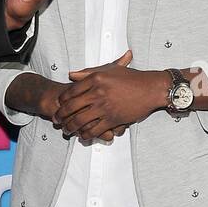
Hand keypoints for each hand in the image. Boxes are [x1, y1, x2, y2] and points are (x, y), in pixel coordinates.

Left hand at [53, 51, 167, 141]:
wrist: (151, 89)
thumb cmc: (132, 78)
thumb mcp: (110, 70)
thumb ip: (88, 72)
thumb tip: (70, 75)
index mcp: (96, 79)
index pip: (71, 91)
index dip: (61, 100)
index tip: (58, 104)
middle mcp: (98, 93)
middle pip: (71, 107)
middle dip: (61, 115)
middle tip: (56, 119)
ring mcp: (105, 107)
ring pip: (79, 120)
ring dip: (70, 127)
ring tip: (66, 130)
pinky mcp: (112, 119)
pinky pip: (94, 130)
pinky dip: (85, 135)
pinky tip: (82, 136)